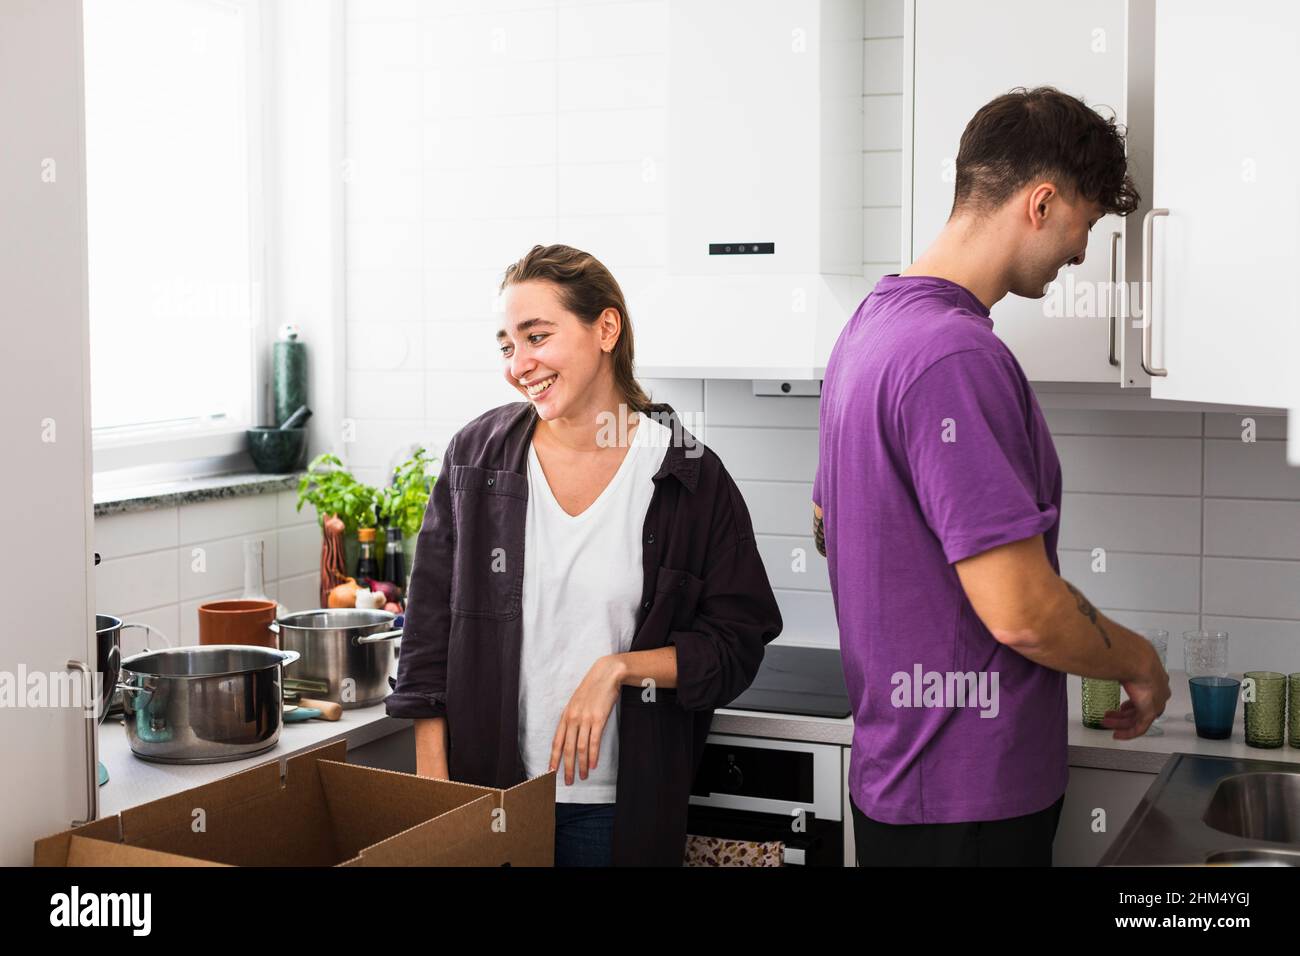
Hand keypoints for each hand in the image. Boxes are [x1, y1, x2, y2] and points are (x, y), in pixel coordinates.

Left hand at [549, 655, 625, 785]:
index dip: (553, 758)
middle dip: (567, 767)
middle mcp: (573, 719)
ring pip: (580, 748)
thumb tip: (570, 736)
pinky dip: (593, 756)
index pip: (556, 742)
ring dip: (581, 765)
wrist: (605, 675)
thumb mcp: (577, 703)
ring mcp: (585, 719)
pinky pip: (594, 742)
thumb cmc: (592, 689)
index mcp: (565, 716)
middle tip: (567, 781)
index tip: (551, 772)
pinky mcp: (598, 719)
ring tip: (582, 776)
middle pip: (567, 749)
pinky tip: (592, 765)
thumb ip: (573, 719)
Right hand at [1104, 655, 1170, 740]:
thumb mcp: (1123, 663)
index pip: (1144, 697)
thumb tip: (1101, 660)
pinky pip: (1140, 728)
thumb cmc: (1130, 657)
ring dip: (1121, 723)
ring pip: (1138, 719)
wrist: (1138, 662)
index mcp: (1154, 680)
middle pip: (1140, 710)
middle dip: (1123, 714)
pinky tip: (1117, 735)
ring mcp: (1155, 704)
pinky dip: (1128, 733)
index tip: (1120, 707)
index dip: (1130, 704)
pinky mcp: (1150, 712)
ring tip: (1106, 723)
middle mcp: (1158, 694)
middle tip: (1109, 716)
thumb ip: (1116, 667)